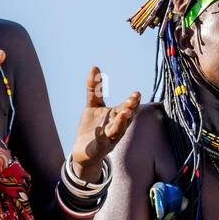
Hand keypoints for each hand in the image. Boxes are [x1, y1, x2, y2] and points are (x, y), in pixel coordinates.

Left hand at [70, 66, 139, 181]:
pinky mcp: (98, 149)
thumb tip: (95, 67)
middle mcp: (116, 128)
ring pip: (117, 132)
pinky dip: (101, 137)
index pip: (127, 108)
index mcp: (117, 117)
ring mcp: (108, 140)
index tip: (136, 94)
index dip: (132, 102)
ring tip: (123, 113)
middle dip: (129, 111)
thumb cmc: (92, 128)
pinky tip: (99, 130)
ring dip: (121, 123)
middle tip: (132, 102)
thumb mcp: (92, 106)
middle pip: (126, 120)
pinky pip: (101, 143)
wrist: (82, 152)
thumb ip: (95, 89)